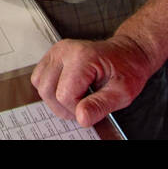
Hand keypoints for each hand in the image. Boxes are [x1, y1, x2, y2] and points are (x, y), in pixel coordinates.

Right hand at [31, 35, 157, 128]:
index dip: (76, 109)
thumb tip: (81, 118)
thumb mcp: (122, 92)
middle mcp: (65, 50)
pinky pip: (39, 77)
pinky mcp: (52, 54)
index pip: (64, 95)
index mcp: (83, 57)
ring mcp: (56, 50)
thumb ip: (100, 106)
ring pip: (39, 84)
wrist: (128, 52)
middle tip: (83, 106)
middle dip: (63, 106)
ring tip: (75, 98)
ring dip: (54, 98)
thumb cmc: (127, 69)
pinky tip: (67, 89)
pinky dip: (49, 88)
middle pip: (47, 90)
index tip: (91, 108)